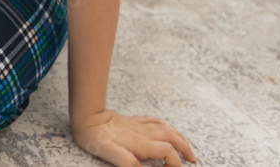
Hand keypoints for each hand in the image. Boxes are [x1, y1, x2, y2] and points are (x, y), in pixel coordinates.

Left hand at [72, 109, 195, 166]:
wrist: (87, 117)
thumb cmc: (95, 137)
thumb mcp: (110, 155)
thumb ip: (129, 164)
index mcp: (141, 143)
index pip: (168, 152)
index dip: (174, 163)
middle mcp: (144, 133)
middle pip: (172, 138)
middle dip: (185, 148)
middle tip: (192, 159)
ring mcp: (139, 126)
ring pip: (165, 128)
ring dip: (178, 137)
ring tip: (185, 145)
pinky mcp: (132, 121)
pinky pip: (153, 121)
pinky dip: (163, 125)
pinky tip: (165, 128)